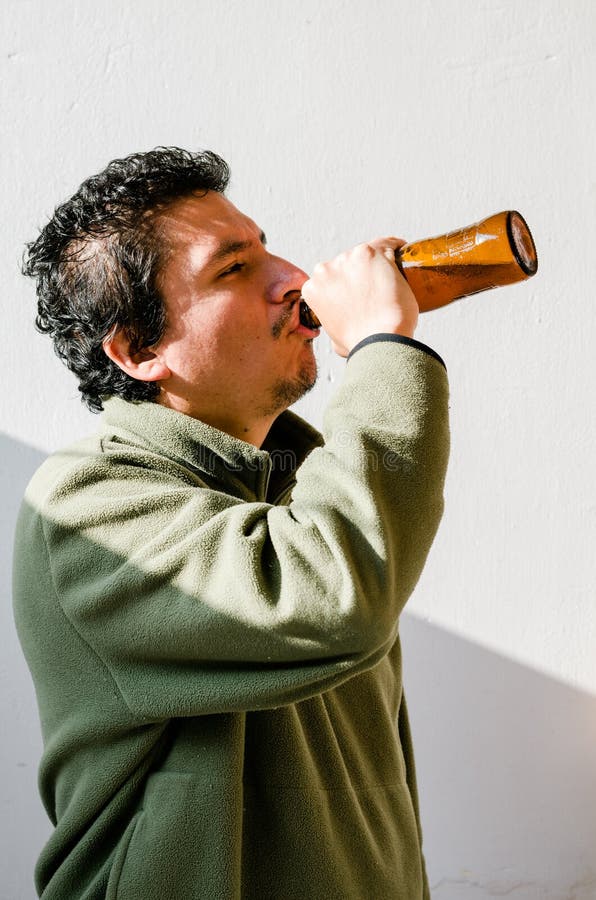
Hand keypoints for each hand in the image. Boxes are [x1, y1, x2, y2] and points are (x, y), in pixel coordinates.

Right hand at [300, 237, 418, 356]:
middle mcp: (326, 269)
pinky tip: (402, 250)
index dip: (347, 282)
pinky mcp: (373, 254)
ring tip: (393, 272)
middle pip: (348, 262)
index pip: (331, 278)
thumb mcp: (334, 337)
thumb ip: (334, 326)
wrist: (380, 341)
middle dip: (361, 271)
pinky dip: (395, 245)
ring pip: (367, 252)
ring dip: (378, 259)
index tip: (362, 288)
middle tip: (380, 285)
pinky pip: (387, 244)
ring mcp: (349, 259)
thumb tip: (342, 329)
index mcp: (314, 288)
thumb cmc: (361, 344)